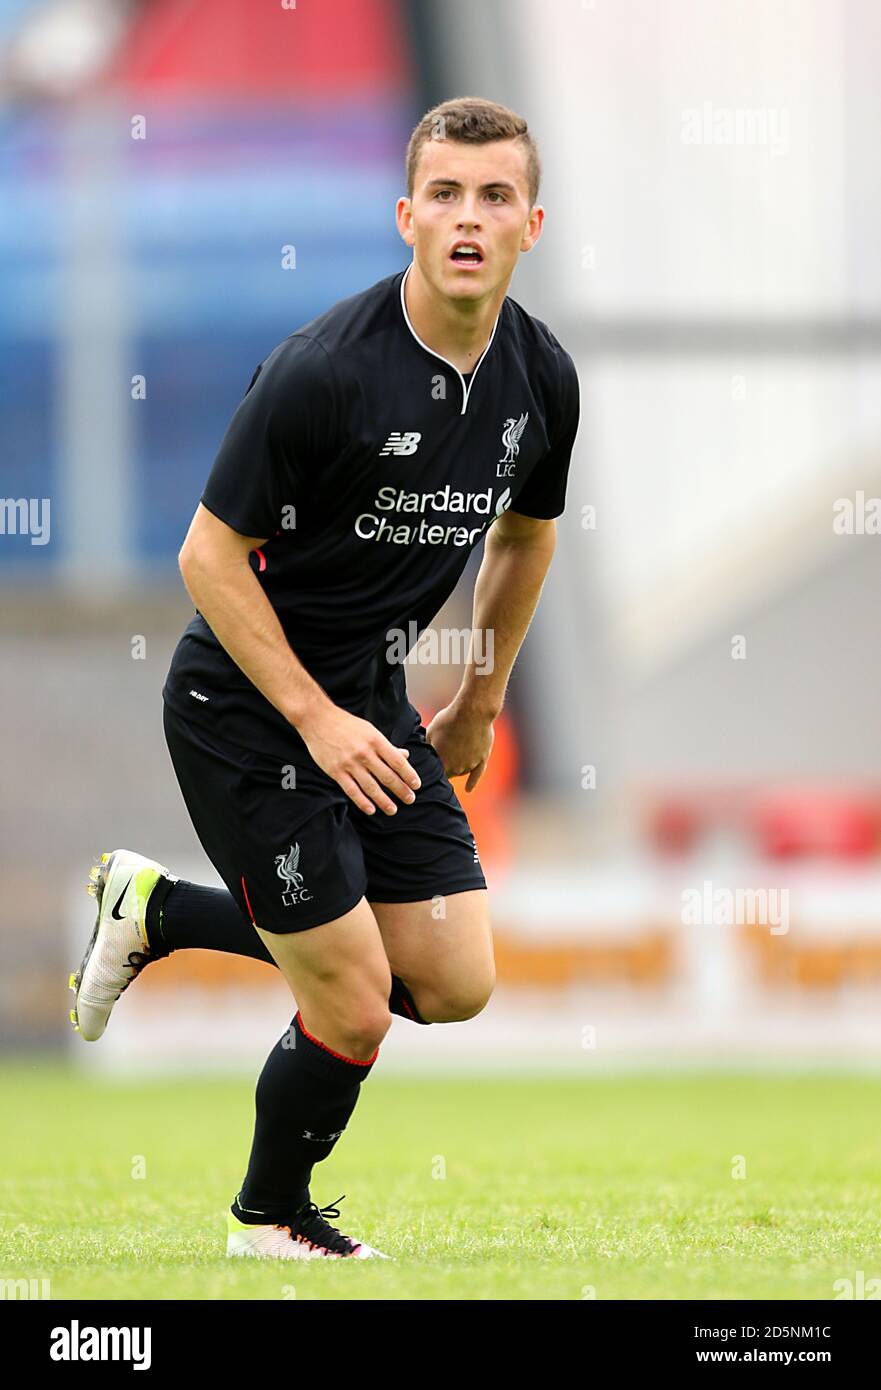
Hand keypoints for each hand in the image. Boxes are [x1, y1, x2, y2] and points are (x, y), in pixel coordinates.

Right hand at [297, 704, 420, 814]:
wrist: (318, 719)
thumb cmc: (347, 725)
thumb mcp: (370, 730)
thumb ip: (387, 746)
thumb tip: (406, 755)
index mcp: (376, 741)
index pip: (398, 762)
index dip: (409, 775)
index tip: (416, 785)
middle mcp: (365, 753)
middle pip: (387, 776)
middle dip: (401, 790)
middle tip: (410, 800)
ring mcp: (350, 763)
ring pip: (371, 787)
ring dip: (384, 801)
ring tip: (393, 810)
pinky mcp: (336, 771)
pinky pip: (352, 790)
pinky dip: (362, 802)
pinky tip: (371, 810)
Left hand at [425, 700, 494, 791]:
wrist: (473, 712)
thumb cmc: (450, 719)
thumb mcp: (431, 731)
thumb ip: (428, 746)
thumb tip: (423, 754)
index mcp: (441, 762)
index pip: (434, 774)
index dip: (431, 771)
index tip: (428, 770)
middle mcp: (456, 768)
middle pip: (448, 775)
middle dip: (444, 769)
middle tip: (441, 762)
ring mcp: (470, 765)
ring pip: (461, 772)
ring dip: (457, 768)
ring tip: (454, 758)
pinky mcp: (482, 760)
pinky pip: (476, 775)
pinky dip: (472, 782)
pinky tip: (468, 789)